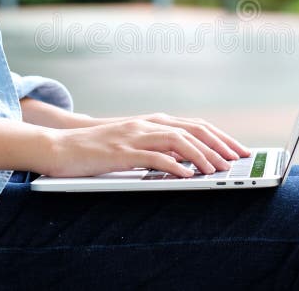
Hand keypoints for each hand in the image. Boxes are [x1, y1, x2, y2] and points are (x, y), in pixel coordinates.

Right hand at [36, 119, 242, 177]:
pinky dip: (175, 166)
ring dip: (202, 155)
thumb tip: (185, 162)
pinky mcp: (122, 151)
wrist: (60, 146)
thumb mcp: (131, 144)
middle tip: (239, 159)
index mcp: (152, 121)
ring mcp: (135, 136)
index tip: (238, 150)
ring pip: (178, 140)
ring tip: (218, 170)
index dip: (220, 137)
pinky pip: (154, 157)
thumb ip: (156, 148)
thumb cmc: (96, 150)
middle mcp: (147, 124)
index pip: (195, 125)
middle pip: (193, 129)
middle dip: (219, 144)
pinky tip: (189, 176)